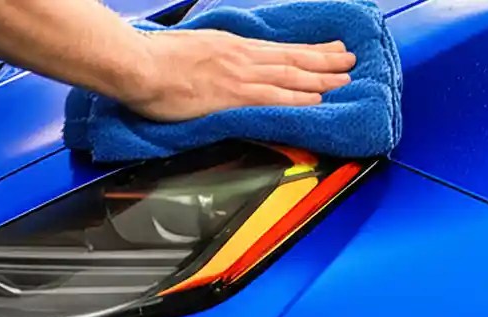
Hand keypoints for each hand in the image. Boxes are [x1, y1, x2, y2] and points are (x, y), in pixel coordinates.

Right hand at [118, 30, 355, 121]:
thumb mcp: (191, 47)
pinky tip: (316, 100)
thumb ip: (211, 57)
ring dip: (321, 78)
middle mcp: (242, 57)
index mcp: (231, 47)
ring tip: (345, 80)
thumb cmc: (155, 59)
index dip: (308, 51)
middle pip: (292, 59)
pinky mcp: (233, 95)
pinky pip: (274, 97)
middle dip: (324, 61)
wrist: (138, 64)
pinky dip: (298, 98)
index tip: (328, 51)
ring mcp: (239, 76)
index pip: (279, 49)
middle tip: (349, 62)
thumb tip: (218, 64)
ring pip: (291, 76)